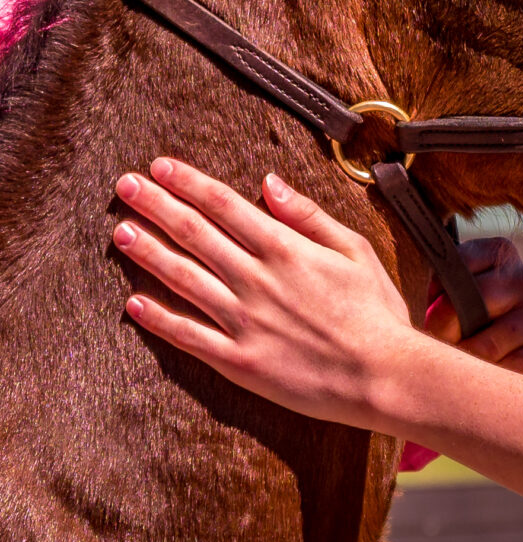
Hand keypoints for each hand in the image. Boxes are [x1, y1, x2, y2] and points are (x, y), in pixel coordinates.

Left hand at [110, 159, 522, 431]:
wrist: (382, 374)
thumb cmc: (375, 311)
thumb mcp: (353, 248)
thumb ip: (307, 215)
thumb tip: (269, 183)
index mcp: (285, 247)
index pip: (224, 205)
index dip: (188, 183)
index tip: (160, 167)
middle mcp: (257, 279)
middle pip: (195, 234)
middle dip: (157, 206)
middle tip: (125, 186)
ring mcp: (244, 322)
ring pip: (184, 279)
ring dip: (148, 254)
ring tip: (120, 232)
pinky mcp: (238, 362)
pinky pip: (189, 337)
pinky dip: (159, 320)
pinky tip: (133, 305)